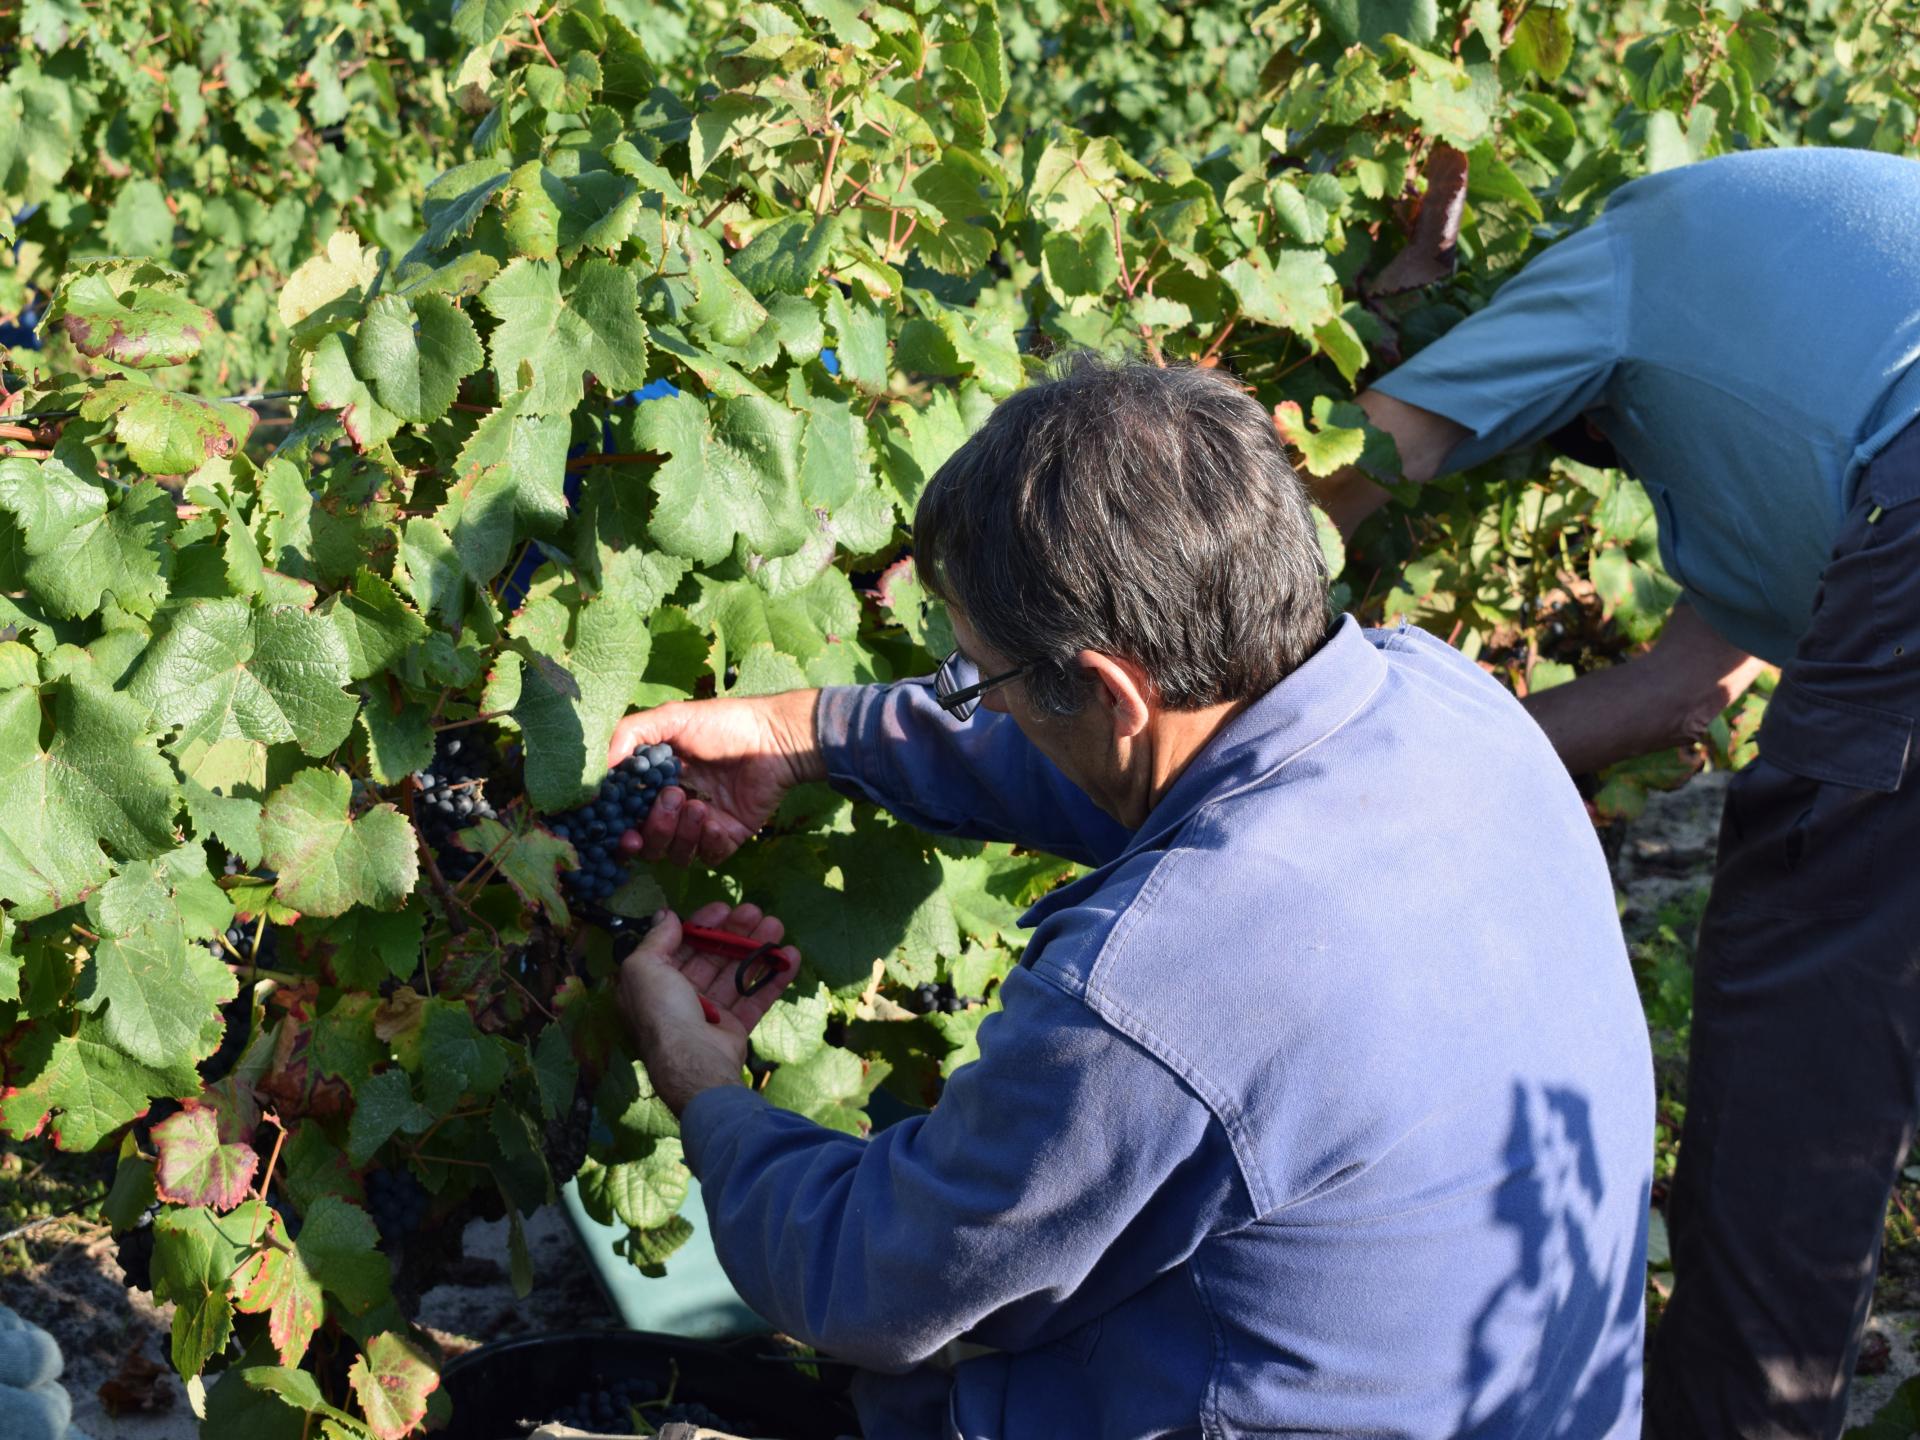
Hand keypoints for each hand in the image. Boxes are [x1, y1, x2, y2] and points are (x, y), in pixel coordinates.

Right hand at [609, 692, 824, 866]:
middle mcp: (675, 808)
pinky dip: (709, 841)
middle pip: (648, 843)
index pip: (627, 817)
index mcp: (657, 784)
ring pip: (676, 854)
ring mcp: (702, 826)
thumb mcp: (672, 718)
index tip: (621, 828)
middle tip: (672, 800)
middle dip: (654, 828)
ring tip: (699, 804)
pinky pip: (708, 857)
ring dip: (681, 833)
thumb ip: (630, 734)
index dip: (620, 828)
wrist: (774, 738)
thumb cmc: (723, 724)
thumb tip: (602, 767)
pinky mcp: (728, 837)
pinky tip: (718, 818)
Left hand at [616, 903, 799, 1115]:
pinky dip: (774, 977)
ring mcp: (710, 1013)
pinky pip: (756, 997)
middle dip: (734, 932)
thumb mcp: (643, 968)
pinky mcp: (735, 1027)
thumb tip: (667, 915)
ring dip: (757, 948)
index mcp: (654, 984)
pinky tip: (790, 956)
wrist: (693, 1062)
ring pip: (736, 973)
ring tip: (776, 926)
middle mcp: (680, 997)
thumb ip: (655, 939)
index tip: (723, 908)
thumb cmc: (663, 1012)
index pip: (680, 946)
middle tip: (756, 911)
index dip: (701, 925)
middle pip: (712, 957)